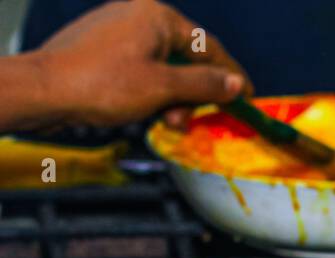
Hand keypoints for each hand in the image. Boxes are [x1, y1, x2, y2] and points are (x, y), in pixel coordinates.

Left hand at [31, 0, 250, 126]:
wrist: (43, 90)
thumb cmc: (104, 84)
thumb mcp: (163, 88)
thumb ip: (205, 84)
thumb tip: (236, 84)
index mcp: (157, 16)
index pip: (208, 47)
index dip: (231, 75)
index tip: (248, 98)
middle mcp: (138, 15)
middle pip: (185, 58)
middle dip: (194, 94)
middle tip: (192, 120)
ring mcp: (118, 30)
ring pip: (163, 67)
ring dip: (173, 99)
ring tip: (165, 122)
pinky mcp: (102, 47)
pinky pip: (141, 69)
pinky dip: (152, 93)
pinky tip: (147, 112)